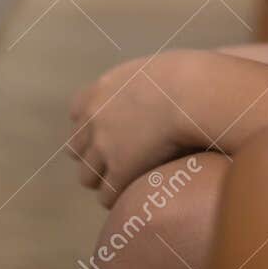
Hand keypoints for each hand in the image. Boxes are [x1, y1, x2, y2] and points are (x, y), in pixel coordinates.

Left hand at [68, 51, 207, 207]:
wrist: (191, 95)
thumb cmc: (185, 75)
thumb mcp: (150, 70)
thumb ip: (137, 85)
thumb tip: (151, 92)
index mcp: (100, 90)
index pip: (76, 112)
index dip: (91, 125)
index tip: (108, 132)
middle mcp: (94, 119)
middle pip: (76, 148)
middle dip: (93, 156)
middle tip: (117, 162)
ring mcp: (103, 147)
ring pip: (87, 177)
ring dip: (104, 180)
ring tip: (127, 184)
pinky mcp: (120, 171)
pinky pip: (107, 196)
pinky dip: (119, 197)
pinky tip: (137, 194)